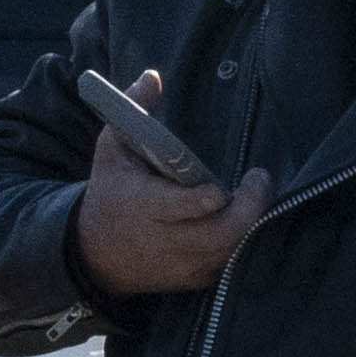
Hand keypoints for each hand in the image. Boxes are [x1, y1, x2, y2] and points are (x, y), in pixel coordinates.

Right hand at [73, 70, 276, 296]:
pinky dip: (242, 244)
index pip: (185, 207)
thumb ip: (133, 112)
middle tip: (260, 181)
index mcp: (142, 205)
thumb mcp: (111, 149)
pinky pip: (228, 265)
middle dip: (250, 209)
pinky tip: (248, 220)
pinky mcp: (193, 279)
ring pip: (229, 252)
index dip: (210, 199)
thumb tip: (153, 76)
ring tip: (257, 196)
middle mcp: (163, 239)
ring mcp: (180, 264)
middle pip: (220, 233)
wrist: (95, 254)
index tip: (230, 182)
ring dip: (250, 225)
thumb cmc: (111, 192)